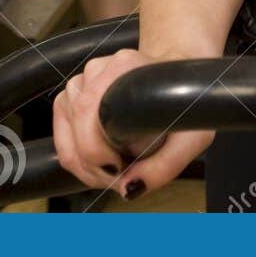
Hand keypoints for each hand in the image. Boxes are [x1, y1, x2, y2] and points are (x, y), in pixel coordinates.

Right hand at [51, 48, 212, 200]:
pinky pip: (62, 139)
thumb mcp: (193, 136)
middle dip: (97, 170)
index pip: (90, 116)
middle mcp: (96, 71)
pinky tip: (104, 160)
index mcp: (123, 68)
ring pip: (67, 142)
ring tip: (117, 167)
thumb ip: (165, 166)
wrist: (176, 76)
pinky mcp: (69, 97)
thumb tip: (130, 188)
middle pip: (77, 135)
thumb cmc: (185, 105)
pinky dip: (79, 158)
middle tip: (123, 177)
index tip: (122, 169)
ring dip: (88, 167)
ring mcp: (79, 83)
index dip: (101, 155)